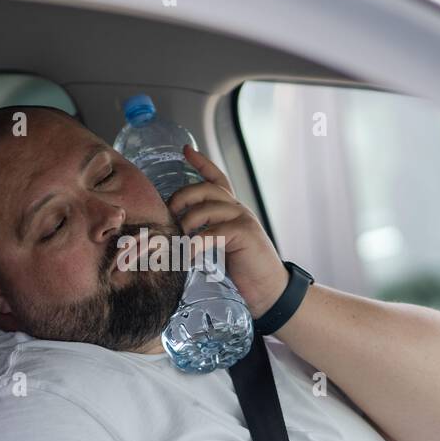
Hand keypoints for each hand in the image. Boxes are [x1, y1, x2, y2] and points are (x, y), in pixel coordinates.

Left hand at [167, 145, 288, 315]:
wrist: (269, 290)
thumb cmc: (243, 271)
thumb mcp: (222, 248)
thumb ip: (205, 235)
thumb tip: (176, 235)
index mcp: (232, 210)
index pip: (218, 179)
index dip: (202, 163)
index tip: (186, 150)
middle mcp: (238, 210)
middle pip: (206, 189)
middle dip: (182, 197)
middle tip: (169, 215)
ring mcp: (243, 219)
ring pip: (206, 208)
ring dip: (187, 223)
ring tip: (179, 241)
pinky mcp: (245, 234)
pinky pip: (213, 231)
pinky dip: (197, 244)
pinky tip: (191, 255)